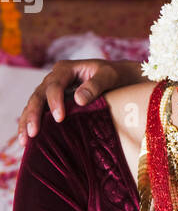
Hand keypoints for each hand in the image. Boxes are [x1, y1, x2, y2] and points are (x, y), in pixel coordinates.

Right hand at [17, 58, 136, 143]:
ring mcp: (51, 91)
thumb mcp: (109, 76)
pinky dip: (31, 125)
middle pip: (38, 95)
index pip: (54, 85)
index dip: (54, 101)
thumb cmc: (114, 75)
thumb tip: (79, 100)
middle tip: (33, 133)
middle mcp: (54, 79)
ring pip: (33, 105)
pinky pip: (38, 113)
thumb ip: (96, 85)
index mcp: (65, 69)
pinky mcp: (52, 104)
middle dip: (33, 114)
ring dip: (26, 122)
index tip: (60, 118)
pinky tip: (28, 142)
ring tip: (25, 141)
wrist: (118, 78)